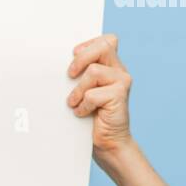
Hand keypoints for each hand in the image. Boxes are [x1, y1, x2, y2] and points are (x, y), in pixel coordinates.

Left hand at [66, 33, 132, 160]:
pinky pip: (93, 94)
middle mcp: (120, 71)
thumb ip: (82, 76)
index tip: (73, 56)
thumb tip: (63, 67)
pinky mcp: (120, 96)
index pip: (106, 41)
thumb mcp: (85, 92)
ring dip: (79, 89)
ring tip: (74, 103)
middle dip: (82, 58)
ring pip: (94, 71)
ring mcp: (122, 82)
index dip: (88, 45)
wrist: (108, 144)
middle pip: (104, 46)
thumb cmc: (93, 119)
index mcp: (112, 67)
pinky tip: (82, 113)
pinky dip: (83, 105)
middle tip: (70, 75)